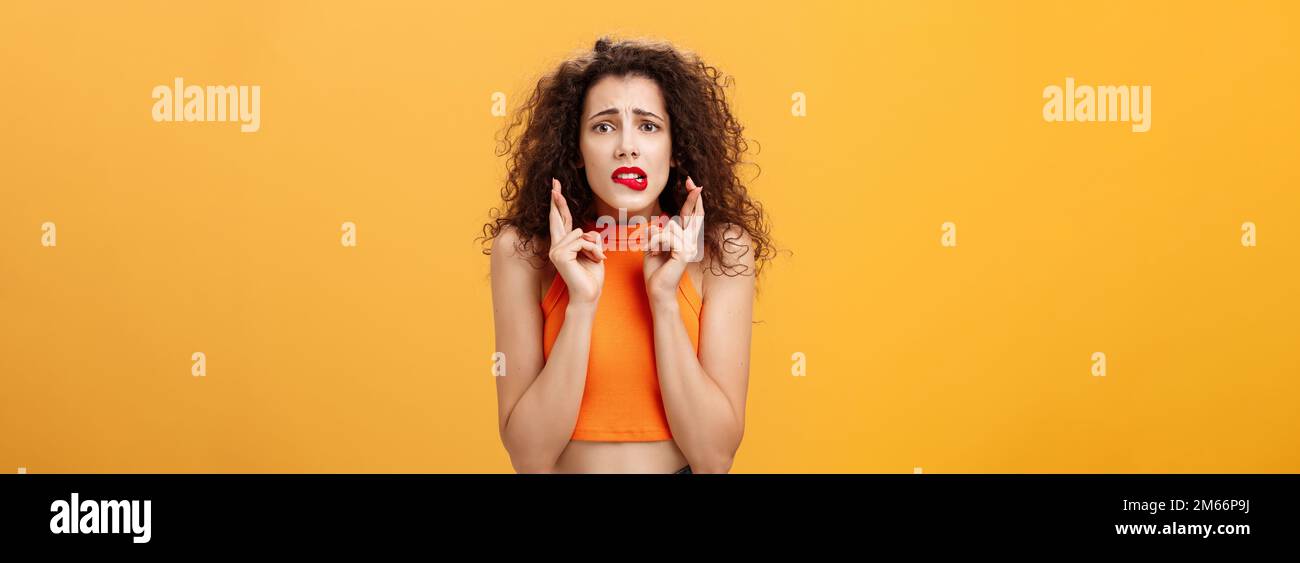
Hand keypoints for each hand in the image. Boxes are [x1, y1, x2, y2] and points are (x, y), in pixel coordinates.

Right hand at [548, 178, 605, 304]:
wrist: (589, 296)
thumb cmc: (592, 277)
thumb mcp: (593, 253)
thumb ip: (588, 240)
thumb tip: (586, 231)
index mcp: (563, 245)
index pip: (561, 220)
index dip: (558, 204)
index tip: (555, 189)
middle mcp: (556, 246)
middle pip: (558, 218)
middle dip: (557, 200)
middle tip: (554, 182)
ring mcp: (555, 250)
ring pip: (581, 233)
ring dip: (595, 245)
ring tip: (597, 259)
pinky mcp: (559, 255)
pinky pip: (582, 241)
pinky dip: (593, 250)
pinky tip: (595, 260)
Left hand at [644, 176, 703, 302]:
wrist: (657, 290)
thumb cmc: (655, 270)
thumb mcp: (654, 246)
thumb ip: (659, 233)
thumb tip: (664, 219)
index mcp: (685, 240)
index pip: (690, 216)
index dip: (692, 200)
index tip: (692, 184)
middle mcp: (691, 242)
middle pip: (694, 215)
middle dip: (693, 198)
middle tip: (694, 182)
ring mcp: (690, 247)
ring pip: (670, 226)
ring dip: (655, 236)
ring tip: (652, 250)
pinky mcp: (684, 252)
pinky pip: (667, 235)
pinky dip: (656, 242)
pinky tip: (655, 253)